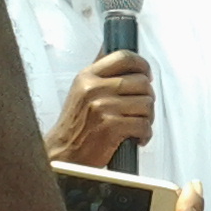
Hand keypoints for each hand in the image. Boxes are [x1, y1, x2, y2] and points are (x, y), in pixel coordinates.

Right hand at [45, 50, 154, 167]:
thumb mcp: (82, 92)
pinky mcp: (111, 126)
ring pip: (146, 103)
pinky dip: (145, 134)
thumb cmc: (75, 126)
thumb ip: (101, 74)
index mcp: (88, 76)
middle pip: (142, 82)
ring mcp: (103, 107)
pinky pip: (144, 124)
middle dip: (147, 97)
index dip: (142, 65)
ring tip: (137, 124)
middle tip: (141, 109)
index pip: (124, 57)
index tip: (147, 75)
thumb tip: (120, 56)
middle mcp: (94, 88)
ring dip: (148, 117)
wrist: (63, 154)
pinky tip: (136, 137)